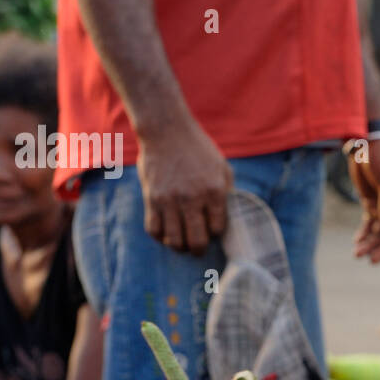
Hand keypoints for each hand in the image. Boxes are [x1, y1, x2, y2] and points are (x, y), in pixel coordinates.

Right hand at [136, 119, 232, 253]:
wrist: (167, 130)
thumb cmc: (198, 148)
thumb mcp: (221, 167)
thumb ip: (226, 192)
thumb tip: (228, 215)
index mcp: (214, 191)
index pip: (217, 229)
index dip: (215, 232)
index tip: (211, 227)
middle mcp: (193, 198)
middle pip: (197, 241)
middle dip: (199, 249)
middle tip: (197, 247)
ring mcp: (170, 200)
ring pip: (174, 240)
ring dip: (179, 246)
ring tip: (182, 243)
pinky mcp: (151, 198)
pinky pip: (154, 229)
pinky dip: (160, 237)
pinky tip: (165, 233)